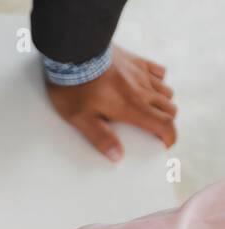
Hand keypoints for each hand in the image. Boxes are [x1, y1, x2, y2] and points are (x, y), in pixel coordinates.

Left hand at [46, 46, 176, 160]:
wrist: (75, 54)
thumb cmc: (75, 88)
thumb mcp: (81, 119)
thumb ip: (100, 138)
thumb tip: (117, 156)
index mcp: (133, 108)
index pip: (164, 124)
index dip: (170, 136)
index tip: (166, 144)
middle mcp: (143, 91)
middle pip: (169, 108)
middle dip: (167, 122)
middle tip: (155, 130)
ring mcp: (141, 74)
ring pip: (166, 90)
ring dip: (163, 103)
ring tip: (151, 111)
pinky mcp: (136, 61)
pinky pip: (158, 71)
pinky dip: (160, 81)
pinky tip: (148, 86)